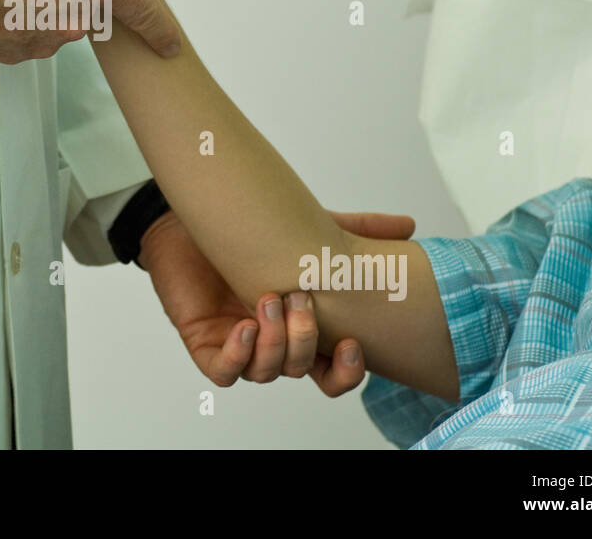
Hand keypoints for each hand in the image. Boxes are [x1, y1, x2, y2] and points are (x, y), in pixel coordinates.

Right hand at [0, 0, 179, 62]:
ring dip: (38, 2)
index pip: (143, 10)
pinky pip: (19, 34)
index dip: (160, 26)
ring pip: (51, 20)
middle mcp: (77, 20)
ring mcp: (43, 40)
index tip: (170, 43)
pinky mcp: (10, 51)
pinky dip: (11, 18)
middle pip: (85, 6)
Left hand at [139, 209, 415, 394]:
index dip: (347, 370)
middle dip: (308, 345)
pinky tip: (243, 326)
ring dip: (275, 342)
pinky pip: (224, 371)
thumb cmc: (242, 233)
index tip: (353, 344)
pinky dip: (237, 356)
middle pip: (304, 372)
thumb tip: (407, 228)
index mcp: (302, 326)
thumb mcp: (304, 230)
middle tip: (302, 303)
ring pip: (267, 371)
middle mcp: (273, 341)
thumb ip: (354, 231)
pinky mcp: (207, 345)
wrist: (184, 220)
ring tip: (269, 299)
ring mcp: (240, 345)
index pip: (332, 368)